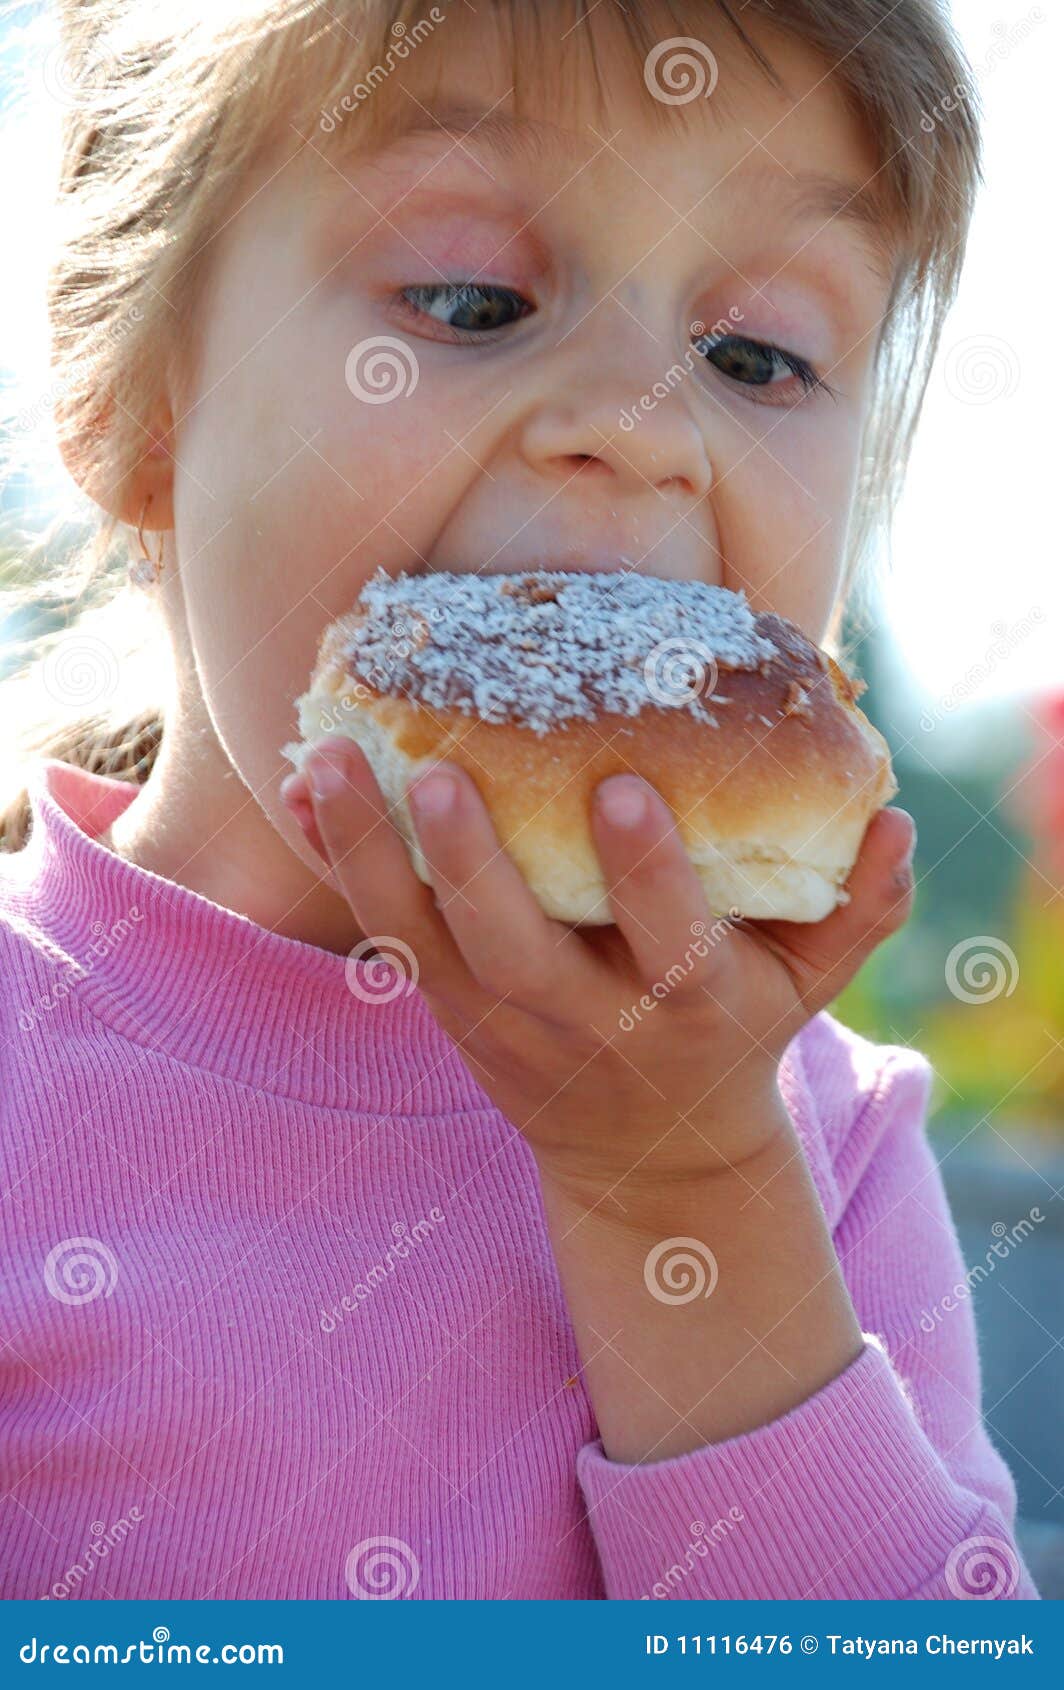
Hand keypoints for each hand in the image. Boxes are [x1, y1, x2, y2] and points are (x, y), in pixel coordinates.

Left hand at [280, 736, 914, 1198]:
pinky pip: (385, 942)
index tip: (623, 790)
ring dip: (372, 855)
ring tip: (329, 758)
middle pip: (516, 952)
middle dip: (474, 864)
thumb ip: (856, 910)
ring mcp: (502, 1024)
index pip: (669, 947)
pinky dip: (343, 868)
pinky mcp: (448, 1015)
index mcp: (686, 1012)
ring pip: (425, 946)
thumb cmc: (734, 1035)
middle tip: (436, 769)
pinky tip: (308, 793)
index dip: (646, 876)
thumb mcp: (810, 989)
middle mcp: (585, 1025)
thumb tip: (896, 821)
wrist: (646, 1154)